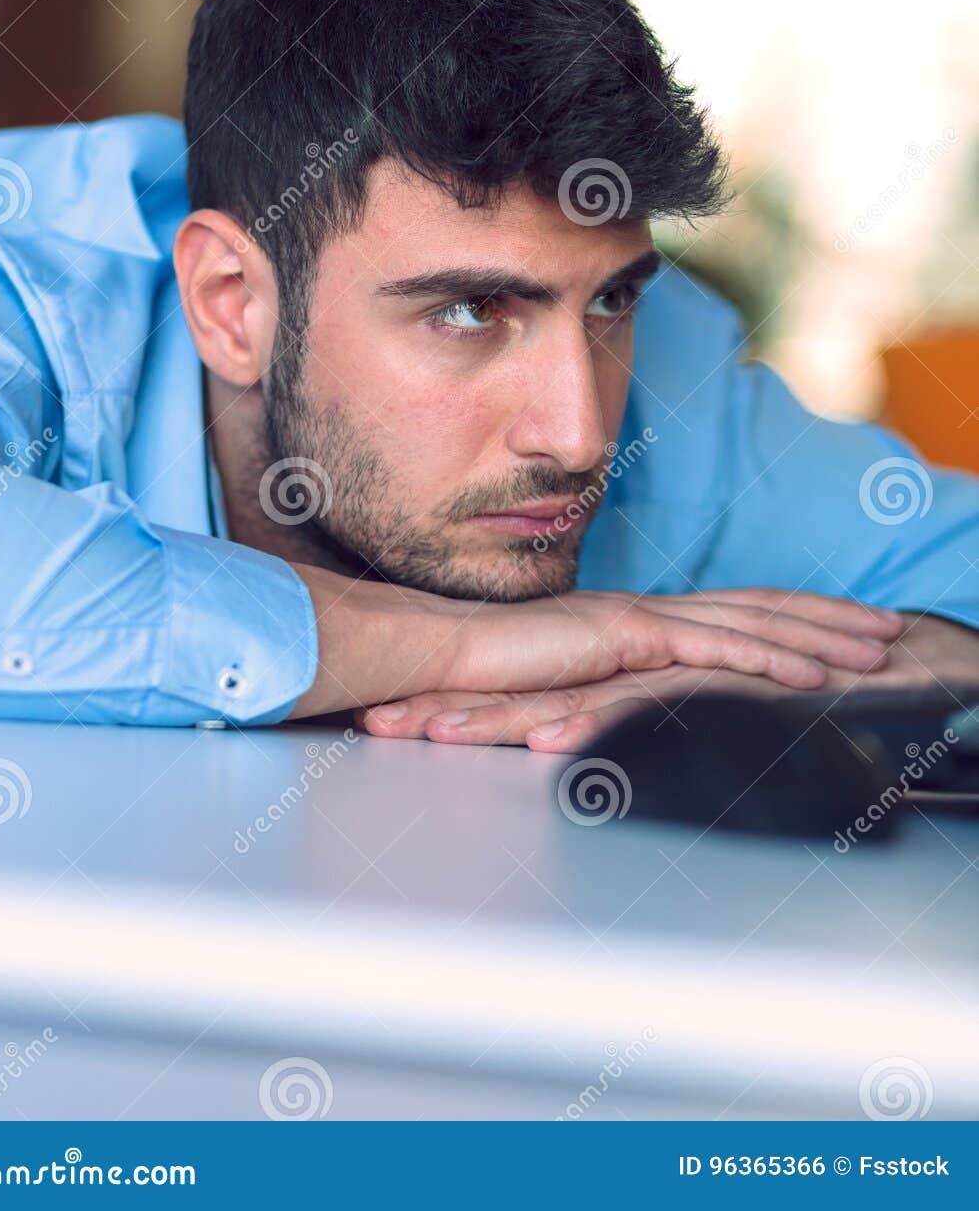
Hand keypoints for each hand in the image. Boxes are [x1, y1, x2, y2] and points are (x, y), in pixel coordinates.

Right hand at [362, 609, 974, 753]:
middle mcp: (644, 610)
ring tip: (878, 650)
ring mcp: (640, 618)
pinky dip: (773, 659)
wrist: (434, 653)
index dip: (786, 617)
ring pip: (753, 623)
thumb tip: (607, 715)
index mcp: (630, 620)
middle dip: (827, 615)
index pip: (725, 613)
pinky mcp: (629, 637)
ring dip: (822, 636)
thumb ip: (587, 693)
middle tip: (886, 626)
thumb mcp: (548, 688)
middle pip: (756, 606)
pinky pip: (718, 648)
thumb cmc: (475, 675)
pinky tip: (817, 676)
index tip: (836, 627)